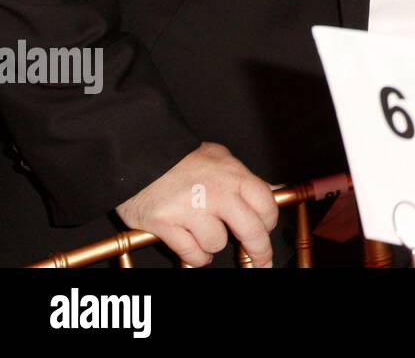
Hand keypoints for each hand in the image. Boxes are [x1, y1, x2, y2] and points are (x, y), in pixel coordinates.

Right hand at [115, 142, 279, 267]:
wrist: (139, 155)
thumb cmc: (181, 158)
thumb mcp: (220, 158)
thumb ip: (246, 177)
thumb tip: (274, 191)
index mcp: (234, 175)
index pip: (267, 205)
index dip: (269, 222)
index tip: (267, 230)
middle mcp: (217, 193)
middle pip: (252, 231)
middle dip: (260, 250)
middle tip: (262, 260)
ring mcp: (191, 210)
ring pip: (217, 244)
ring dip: (213, 245)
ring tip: (204, 234)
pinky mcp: (165, 224)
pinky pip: (191, 253)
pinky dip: (195, 256)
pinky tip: (193, 247)